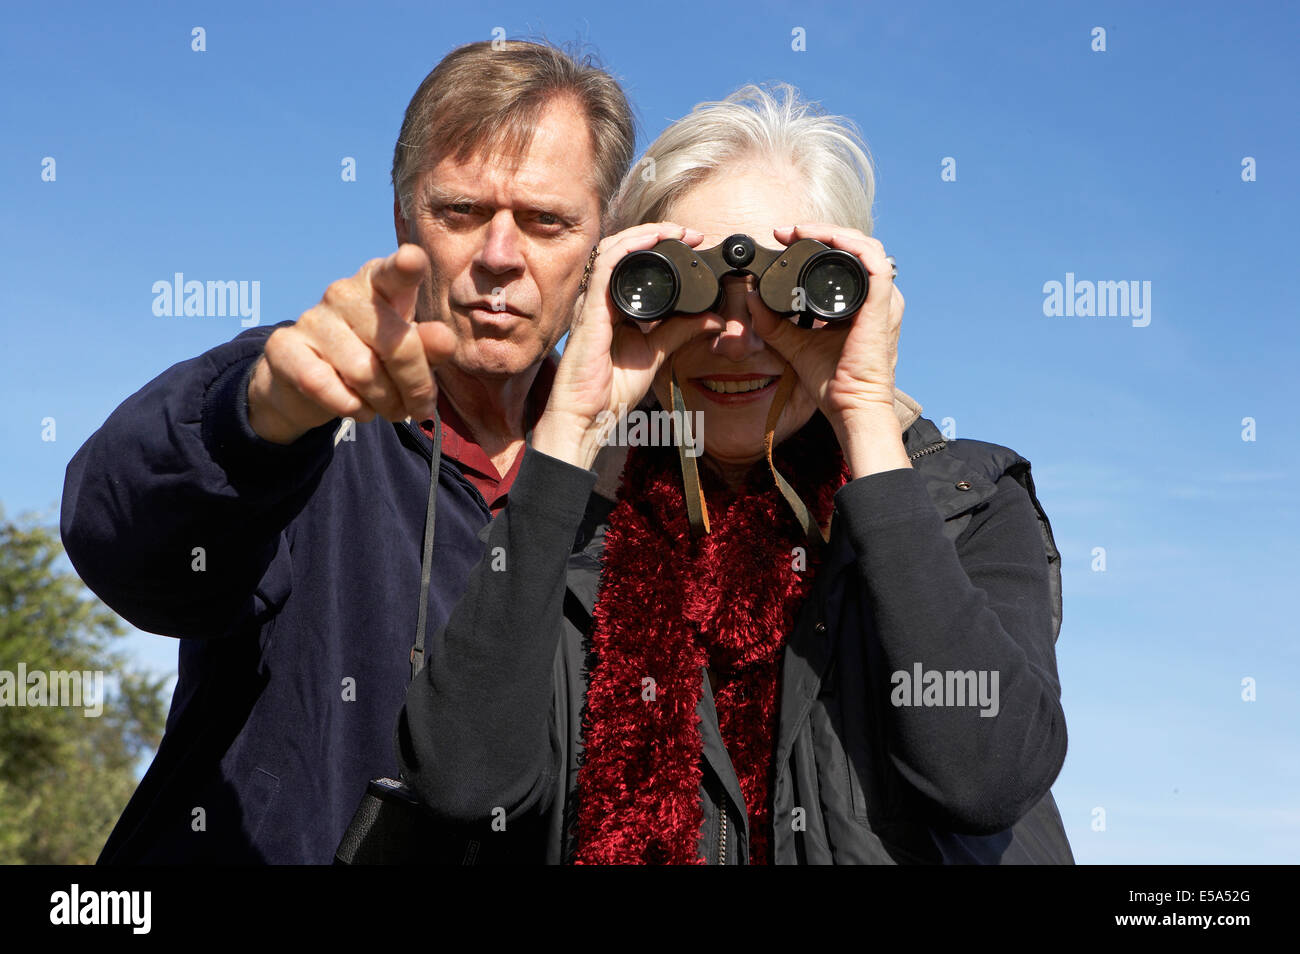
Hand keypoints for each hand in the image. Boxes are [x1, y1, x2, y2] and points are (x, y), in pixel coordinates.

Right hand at [247, 244, 458, 443]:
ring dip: (385, 403)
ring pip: (364, 373)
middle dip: (416, 386)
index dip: (405, 266)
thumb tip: (444, 340)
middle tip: (419, 408)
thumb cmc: (374, 357)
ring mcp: (312, 317)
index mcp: (380, 284)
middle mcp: (344, 293)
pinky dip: (350, 407)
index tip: (412, 260)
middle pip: (396, 345)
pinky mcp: (284, 347)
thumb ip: (430, 347)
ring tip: (389, 409)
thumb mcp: (410, 352)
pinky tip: (357, 408)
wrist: (309, 382)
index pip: (395, 272)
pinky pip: (324, 386)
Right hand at [531, 223, 725, 469]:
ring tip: (675, 230)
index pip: (634, 262)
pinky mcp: (589, 309)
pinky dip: (627, 248)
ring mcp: (593, 302)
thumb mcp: (656, 353)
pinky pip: (605, 267)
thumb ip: (681, 332)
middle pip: (623, 249)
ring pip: (613, 249)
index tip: (694, 243)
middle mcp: (601, 298)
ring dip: (645, 234)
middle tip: (690, 233)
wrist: (588, 416)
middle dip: (657, 233)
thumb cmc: (611, 390)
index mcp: (615, 306)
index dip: (661, 246)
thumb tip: (713, 318)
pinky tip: (649, 240)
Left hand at [749, 224, 909, 475]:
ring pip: (865, 245)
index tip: (784, 238)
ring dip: (832, 232)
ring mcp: (884, 299)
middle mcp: (877, 296)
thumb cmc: (833, 381)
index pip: (845, 257)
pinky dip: (850, 244)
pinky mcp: (884, 304)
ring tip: (800, 231)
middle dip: (820, 231)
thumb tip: (752, 299)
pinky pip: (874, 261)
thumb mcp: (795, 344)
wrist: (850, 405)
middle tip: (786, 231)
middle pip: (855, 245)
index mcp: (862, 302)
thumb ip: (774, 323)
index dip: (817, 240)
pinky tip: (825, 240)